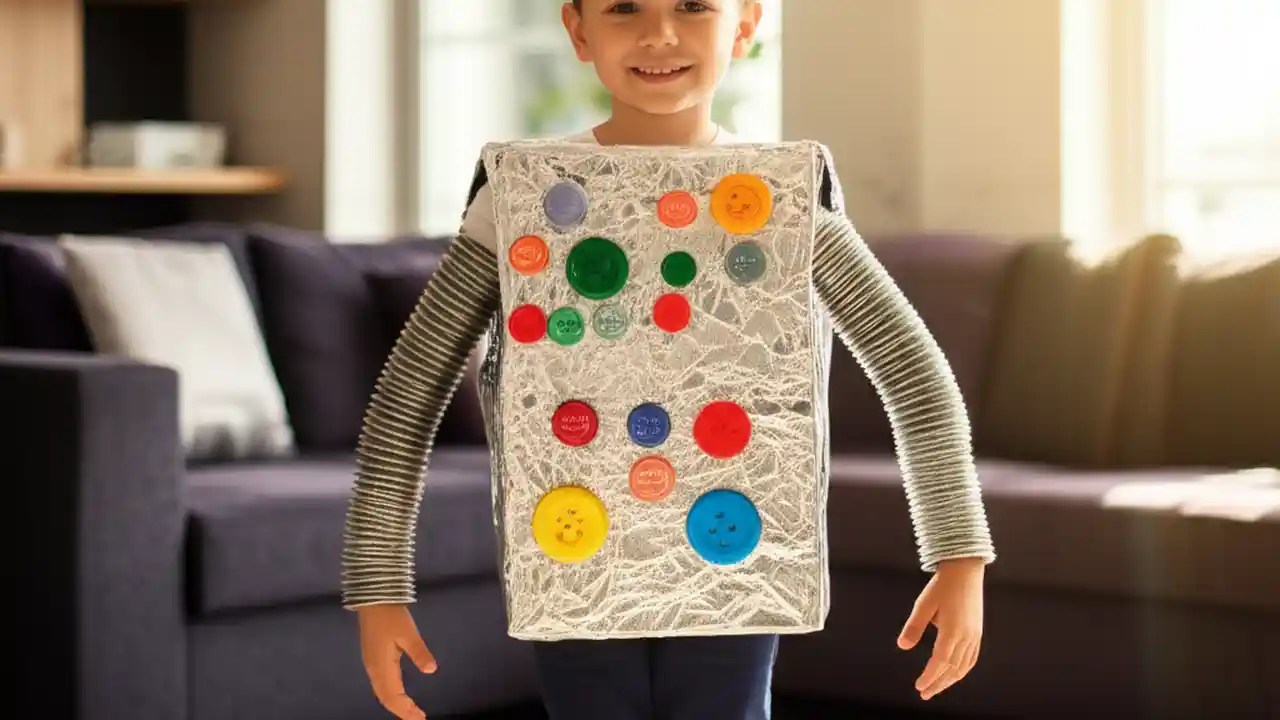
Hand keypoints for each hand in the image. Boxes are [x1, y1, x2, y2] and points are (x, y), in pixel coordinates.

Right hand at [357, 604, 437, 718]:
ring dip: (395, 704)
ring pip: (382, 692)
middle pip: (385, 698)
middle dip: (401, 711)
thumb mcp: (409, 633)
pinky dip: (390, 694)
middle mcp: (374, 669)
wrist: (373, 600)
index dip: (405, 709)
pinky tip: (400, 695)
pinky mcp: (372, 659)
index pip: (393, 696)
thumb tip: (431, 670)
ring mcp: (371, 664)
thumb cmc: (391, 616)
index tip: (420, 717)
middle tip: (418, 719)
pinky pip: (380, 684)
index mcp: (381, 666)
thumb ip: (419, 652)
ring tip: (411, 712)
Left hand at [897, 556, 984, 700]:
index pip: (940, 662)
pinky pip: (972, 658)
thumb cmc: (942, 586)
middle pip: (953, 669)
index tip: (919, 687)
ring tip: (937, 687)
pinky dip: (962, 670)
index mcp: (952, 631)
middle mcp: (966, 637)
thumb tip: (903, 646)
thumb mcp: (923, 604)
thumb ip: (914, 626)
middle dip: (938, 684)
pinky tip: (955, 673)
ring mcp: (975, 635)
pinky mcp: (977, 632)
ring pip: (964, 666)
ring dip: (950, 680)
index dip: (930, 677)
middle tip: (925, 694)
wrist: (965, 570)